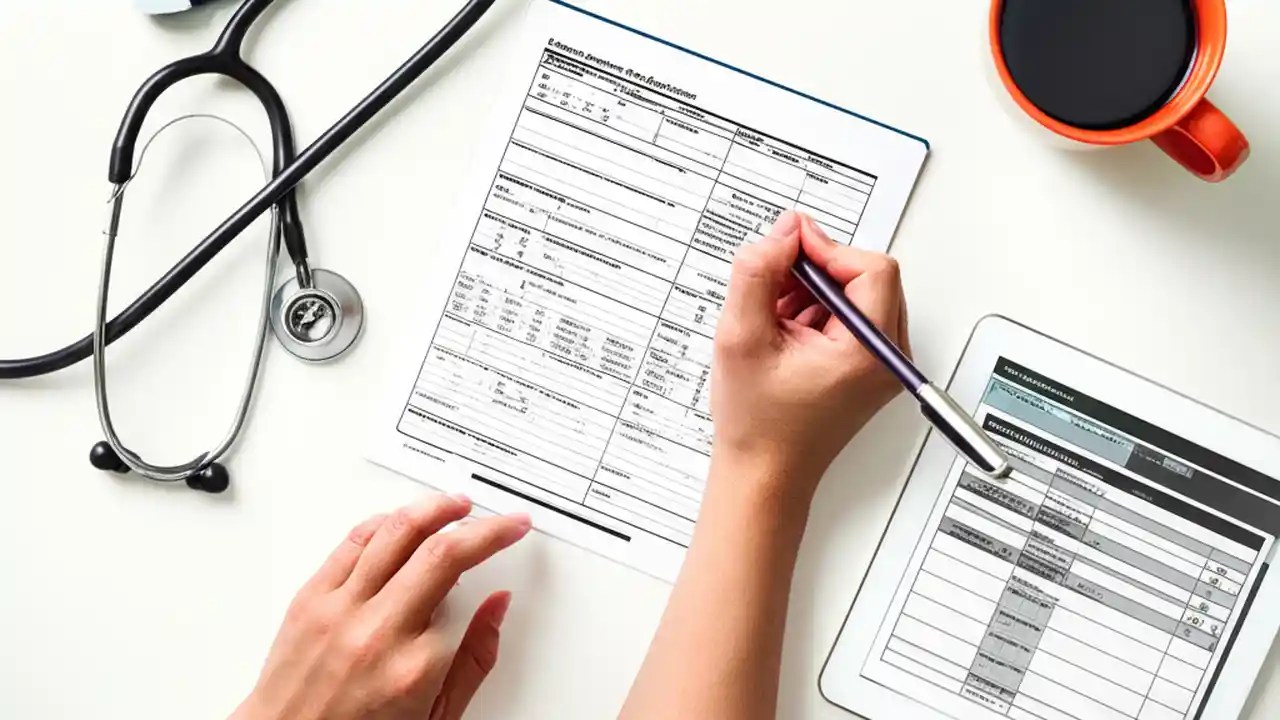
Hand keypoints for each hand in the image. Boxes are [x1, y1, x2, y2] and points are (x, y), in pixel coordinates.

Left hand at [231, 495, 531, 719]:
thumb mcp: (436, 718)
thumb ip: (473, 661)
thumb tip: (496, 608)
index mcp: (413, 667)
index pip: (467, 590)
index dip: (493, 552)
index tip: (511, 535)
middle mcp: (376, 631)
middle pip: (439, 552)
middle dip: (481, 525)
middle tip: (500, 519)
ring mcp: (338, 611)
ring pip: (393, 532)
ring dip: (432, 507)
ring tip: (455, 504)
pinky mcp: (309, 600)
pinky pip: (350, 543)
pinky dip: (382, 522)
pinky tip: (402, 519)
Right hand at [711, 211, 910, 505]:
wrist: (764, 472)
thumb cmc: (758, 424)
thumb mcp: (740, 337)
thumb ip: (757, 273)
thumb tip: (783, 233)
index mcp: (868, 354)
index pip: (872, 270)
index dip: (827, 249)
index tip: (789, 250)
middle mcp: (886, 359)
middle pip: (869, 277)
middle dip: (817, 273)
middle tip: (775, 288)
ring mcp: (880, 365)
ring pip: (858, 294)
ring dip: (814, 292)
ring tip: (775, 320)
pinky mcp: (868, 368)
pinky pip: (851, 317)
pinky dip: (817, 312)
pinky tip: (785, 333)